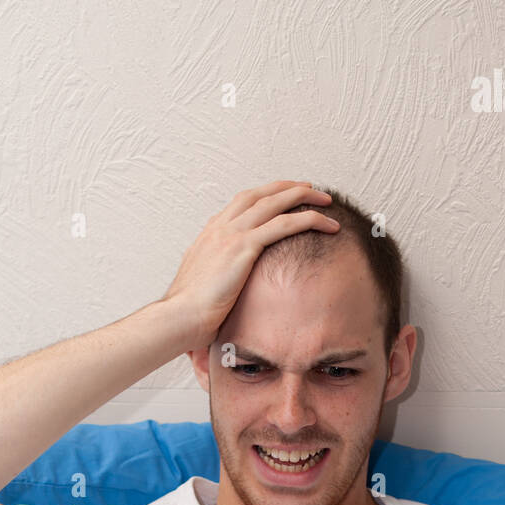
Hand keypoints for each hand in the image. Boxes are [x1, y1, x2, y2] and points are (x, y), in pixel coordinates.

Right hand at [160, 180, 339, 349]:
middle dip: (286, 188)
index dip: (265, 196)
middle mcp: (220, 227)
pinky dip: (308, 219)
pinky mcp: (244, 247)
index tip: (282, 196)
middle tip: (308, 188)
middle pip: (259, 194)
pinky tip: (326, 222)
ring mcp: (232, 234)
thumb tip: (220, 289)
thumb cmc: (187, 312)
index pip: (241, 204)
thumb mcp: (200, 288)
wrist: (178, 317)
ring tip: (325, 199)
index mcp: (210, 235)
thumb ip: (213, 279)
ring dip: (303, 197)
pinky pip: (284, 225)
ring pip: (274, 203)